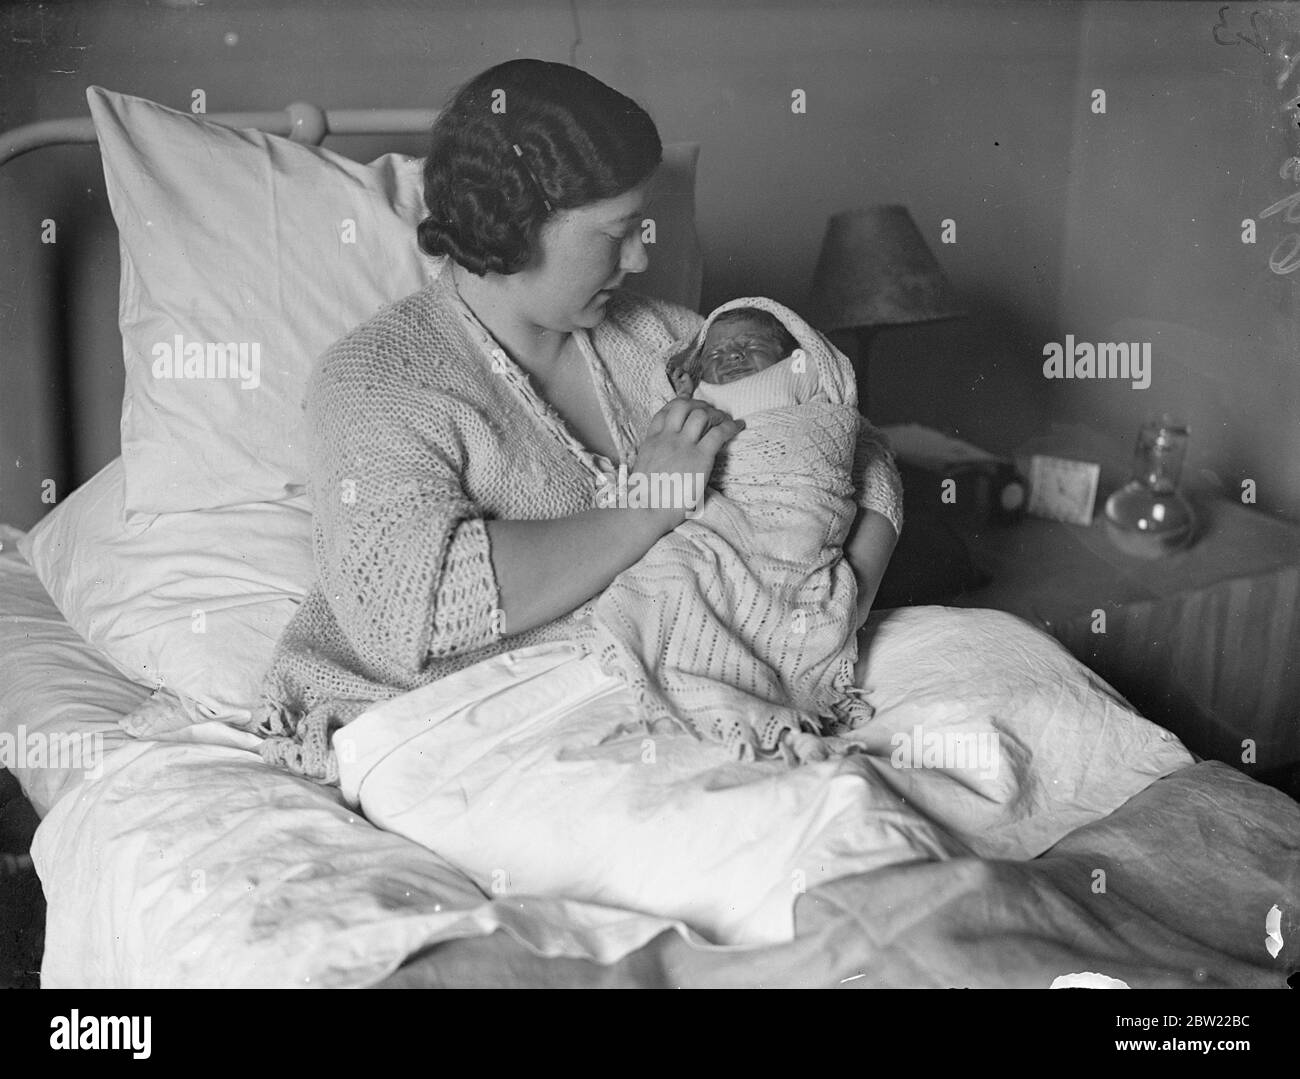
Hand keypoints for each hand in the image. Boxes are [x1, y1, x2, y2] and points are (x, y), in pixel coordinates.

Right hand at [631, 397, 744, 531]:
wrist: (646, 510)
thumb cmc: (644, 500)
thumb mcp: (643, 472)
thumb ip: (656, 461)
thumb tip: (667, 466)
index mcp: (652, 442)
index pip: (664, 412)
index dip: (680, 406)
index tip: (691, 408)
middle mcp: (667, 438)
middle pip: (683, 406)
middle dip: (699, 405)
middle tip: (710, 413)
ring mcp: (683, 446)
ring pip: (701, 414)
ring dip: (715, 414)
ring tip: (724, 420)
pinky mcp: (700, 457)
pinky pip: (719, 433)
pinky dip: (731, 426)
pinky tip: (738, 426)